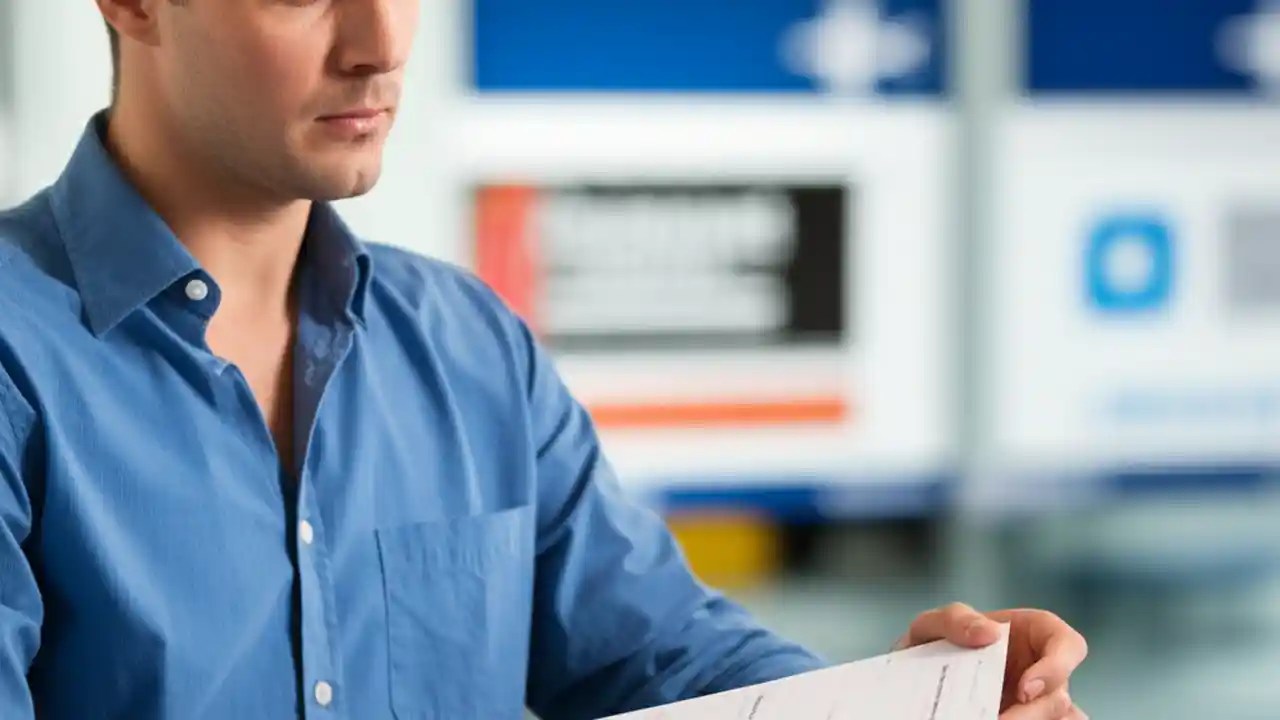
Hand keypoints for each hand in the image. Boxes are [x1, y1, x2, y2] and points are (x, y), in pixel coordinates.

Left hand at [896, 603, 1088, 719]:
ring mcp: (1034, 702)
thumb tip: (989, 633)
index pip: (1068, 645)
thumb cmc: (934, 644)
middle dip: (1034, 713)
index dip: (1058, 667)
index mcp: (1033, 635)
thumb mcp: (935, 624)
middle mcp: (1041, 671)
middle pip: (1060, 696)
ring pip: (1059, 719)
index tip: (1026, 688)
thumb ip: (956, 618)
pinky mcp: (1020, 718)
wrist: (914, 677)